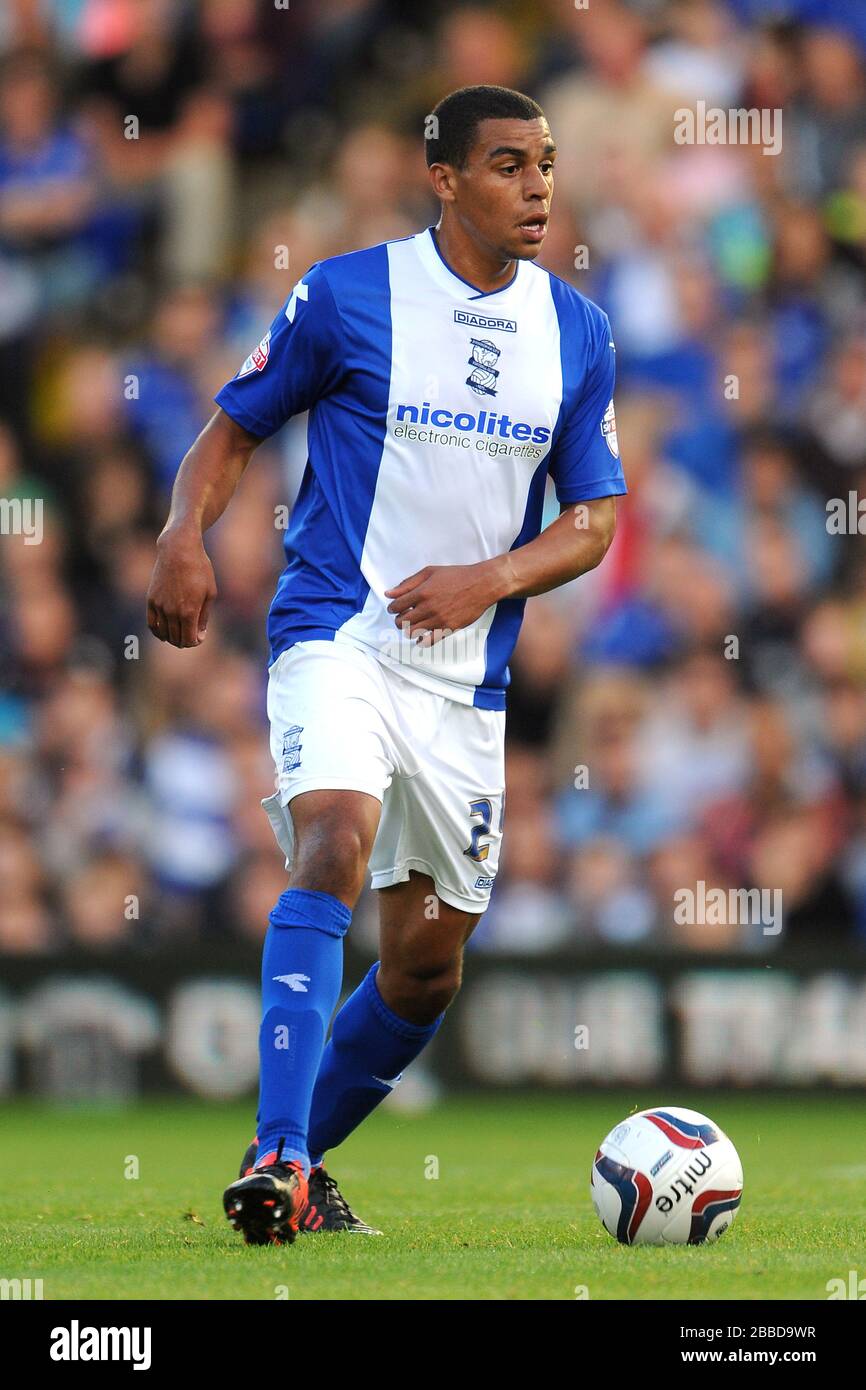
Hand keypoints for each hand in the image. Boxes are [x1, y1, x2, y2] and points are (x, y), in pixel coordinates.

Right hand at [146, 527, 216, 647]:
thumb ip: (204, 616)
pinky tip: (164, 633)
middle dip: (184, 641)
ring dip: (172, 638)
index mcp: (189, 611)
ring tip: (179, 635)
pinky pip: (151, 623)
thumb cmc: (199, 569)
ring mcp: (159, 606)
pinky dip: (158, 631)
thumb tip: (200, 636)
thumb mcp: (210, 593)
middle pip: (176, 639)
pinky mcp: (150, 600)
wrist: (179, 550)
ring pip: (163, 633)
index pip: (189, 639)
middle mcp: (172, 611)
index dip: (195, 642)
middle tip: (190, 637)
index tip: (199, 637)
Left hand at [384, 560, 509, 643]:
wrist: (481, 585)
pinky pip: (428, 642)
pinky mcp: (448, 629)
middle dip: (398, 619)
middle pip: (401, 622)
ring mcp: (439, 620)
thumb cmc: (457, 576)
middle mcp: (428, 608)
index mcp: (422, 592)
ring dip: (408, 629)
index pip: (396, 606)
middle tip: (403, 616)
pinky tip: (421, 636)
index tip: (394, 608)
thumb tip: (388, 594)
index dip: (392, 608)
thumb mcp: (430, 573)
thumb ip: (407, 583)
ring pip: (412, 633)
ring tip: (413, 624)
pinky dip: (420, 641)